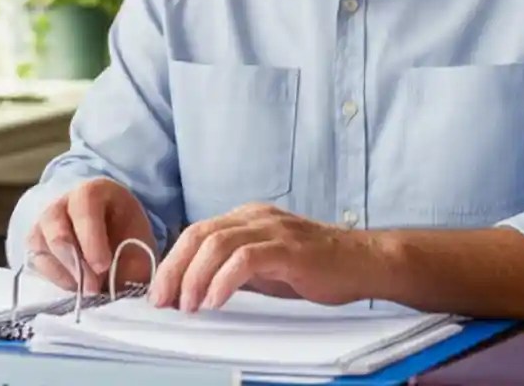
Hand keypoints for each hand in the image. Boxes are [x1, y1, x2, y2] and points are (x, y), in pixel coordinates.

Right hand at [26, 177, 155, 294]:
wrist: (117, 244)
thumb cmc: (129, 240)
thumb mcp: (140, 246)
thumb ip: (129, 262)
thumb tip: (112, 283)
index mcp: (94, 191)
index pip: (84, 206)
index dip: (91, 238)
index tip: (103, 266)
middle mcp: (64, 202)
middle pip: (55, 225)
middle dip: (74, 261)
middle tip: (93, 288)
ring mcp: (46, 222)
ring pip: (40, 243)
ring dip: (62, 272)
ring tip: (85, 290)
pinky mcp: (37, 244)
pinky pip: (36, 261)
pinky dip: (55, 278)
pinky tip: (75, 286)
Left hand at [148, 203, 367, 311]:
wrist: (364, 261)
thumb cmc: (316, 266)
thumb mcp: (266, 265)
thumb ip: (234, 268)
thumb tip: (195, 287)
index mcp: (246, 218)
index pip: (196, 232)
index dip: (172, 261)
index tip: (159, 291)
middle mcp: (254, 217)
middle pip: (199, 234)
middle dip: (174, 269)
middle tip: (162, 300)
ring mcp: (272, 229)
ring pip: (217, 243)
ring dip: (195, 277)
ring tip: (188, 305)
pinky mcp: (288, 248)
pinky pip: (245, 258)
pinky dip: (224, 280)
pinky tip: (215, 301)